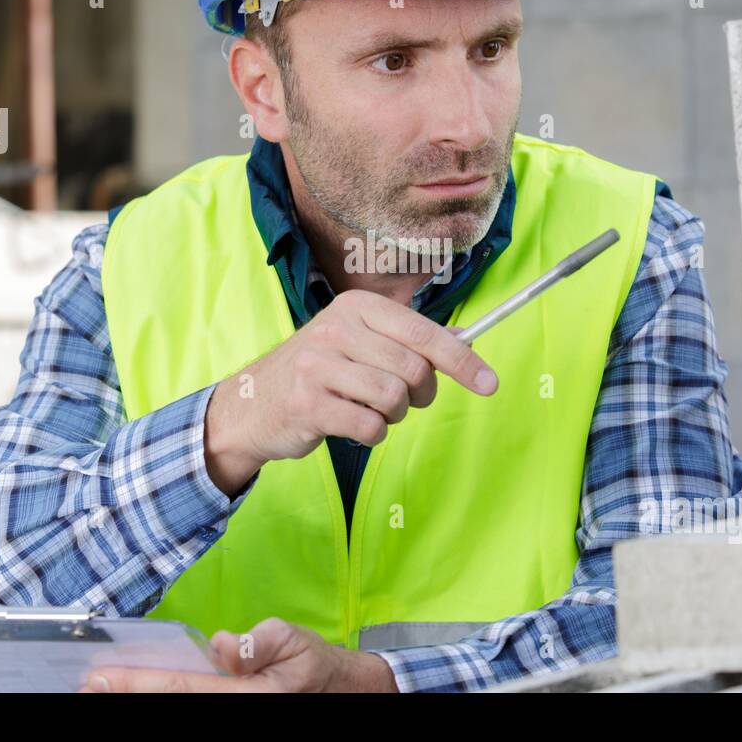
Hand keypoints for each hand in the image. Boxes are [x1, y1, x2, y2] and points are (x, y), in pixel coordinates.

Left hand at [80, 617, 398, 691]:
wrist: (338, 691)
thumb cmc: (312, 664)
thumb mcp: (293, 640)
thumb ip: (258, 642)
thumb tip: (222, 645)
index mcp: (247, 694)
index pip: (183, 689)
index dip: (139, 683)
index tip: (102, 678)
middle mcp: (234, 709)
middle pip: (171, 705)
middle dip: (126, 696)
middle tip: (86, 687)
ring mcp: (229, 715)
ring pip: (177, 710)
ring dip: (139, 700)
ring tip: (99, 691)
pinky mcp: (229, 712)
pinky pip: (189, 707)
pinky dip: (160, 698)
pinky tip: (135, 692)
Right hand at [203, 289, 496, 493]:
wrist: (252, 404)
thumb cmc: (320, 373)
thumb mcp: (360, 343)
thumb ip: (408, 344)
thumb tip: (466, 352)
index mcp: (356, 306)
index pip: (424, 333)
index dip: (462, 362)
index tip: (490, 384)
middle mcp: (336, 329)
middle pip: (413, 370)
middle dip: (418, 394)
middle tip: (400, 400)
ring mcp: (317, 366)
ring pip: (393, 398)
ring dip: (392, 415)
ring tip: (369, 409)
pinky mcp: (306, 403)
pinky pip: (370, 426)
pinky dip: (371, 434)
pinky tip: (350, 424)